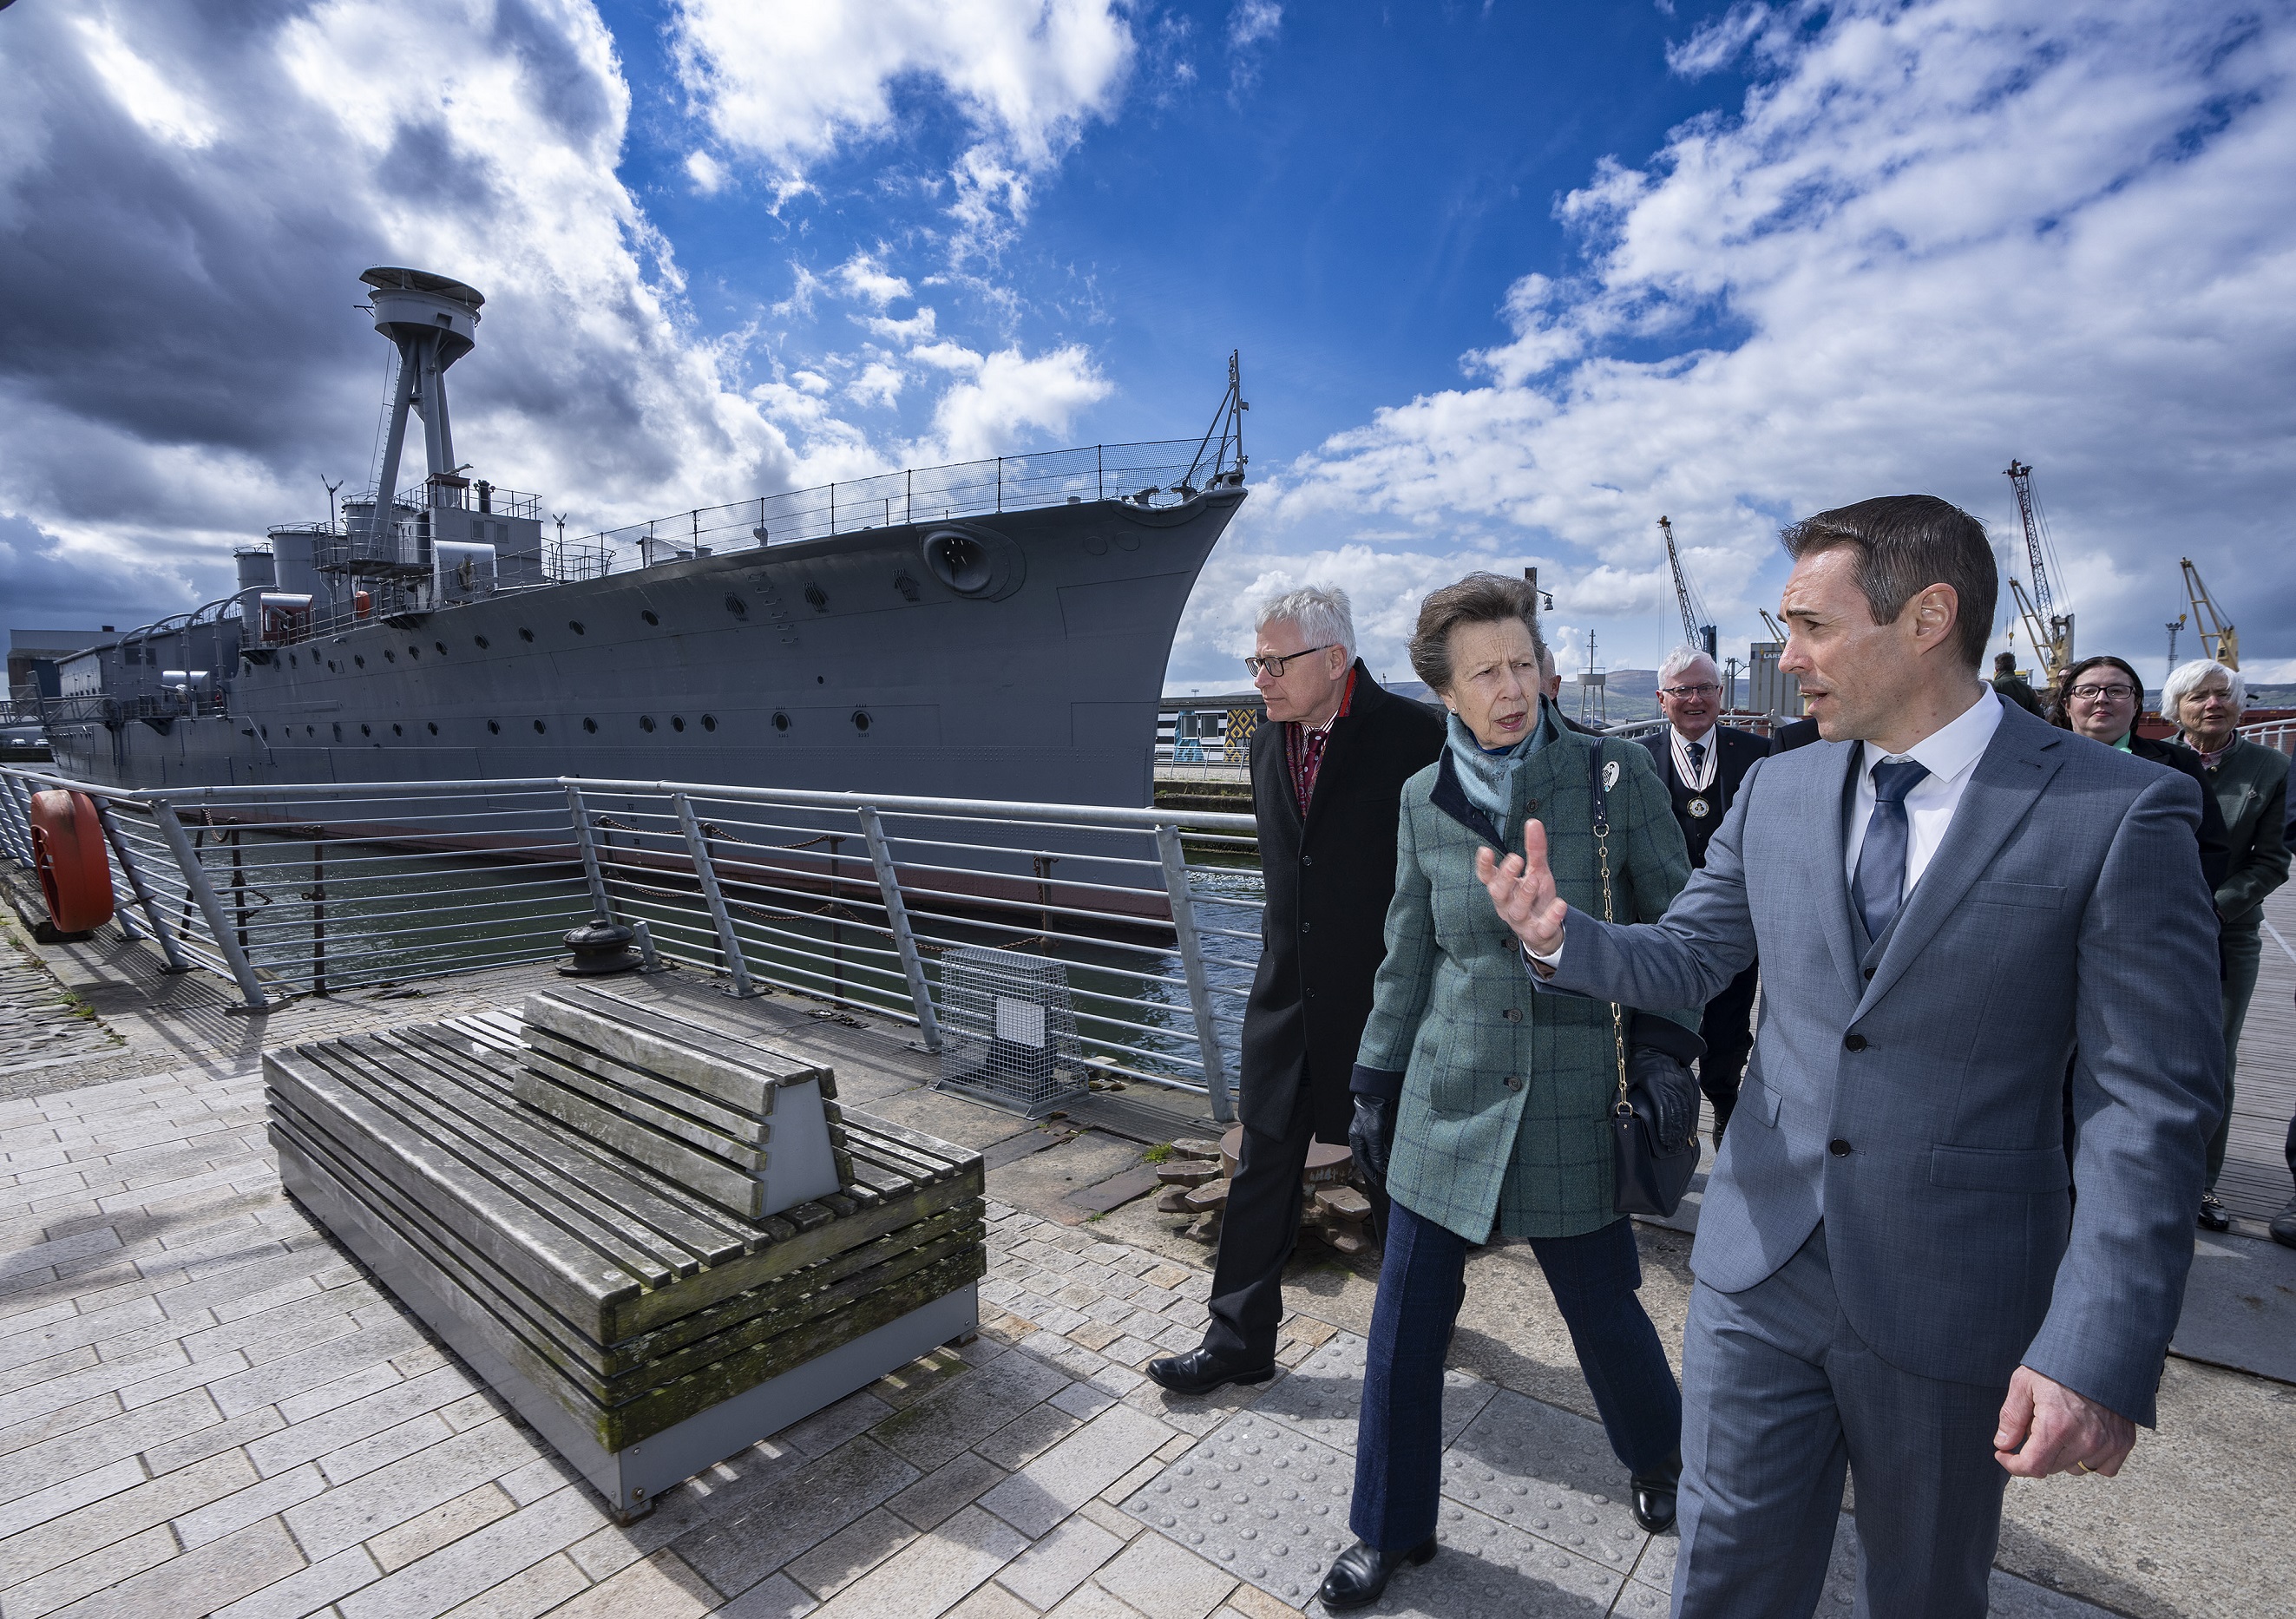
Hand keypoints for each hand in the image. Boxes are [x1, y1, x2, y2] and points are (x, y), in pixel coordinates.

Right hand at [1348, 1096, 1394, 1188]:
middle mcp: (1359, 1139)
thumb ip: (1376, 1153)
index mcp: (1355, 1141)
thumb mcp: (1374, 1137)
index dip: (1368, 1171)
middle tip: (1381, 1176)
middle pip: (1366, 1157)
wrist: (1376, 1100)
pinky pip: (1378, 1145)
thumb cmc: (1371, 1116)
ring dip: (1380, 1160)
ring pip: (1373, 1151)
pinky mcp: (1375, 1130)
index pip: (1361, 1160)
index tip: (1376, 1179)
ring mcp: (1367, 1134)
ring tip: (1387, 1168)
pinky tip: (1389, 1156)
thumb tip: (1378, 1167)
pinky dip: (1383, 1152)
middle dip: (1374, 1167)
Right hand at [1476, 819, 1568, 956]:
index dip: (1484, 866)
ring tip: (1535, 878)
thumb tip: (1533, 821)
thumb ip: (1534, 849)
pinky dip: (1551, 917)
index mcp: (1504, 889)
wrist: (1545, 931)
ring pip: (1517, 910)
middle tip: (1516, 858)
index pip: (1488, 877)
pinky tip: (1561, 904)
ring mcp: (1521, 920)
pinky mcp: (1537, 933)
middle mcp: (1507, 905)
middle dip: (1505, 876)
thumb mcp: (1537, 870)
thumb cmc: (1536, 898)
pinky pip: (1541, 928)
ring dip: (1525, 894)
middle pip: (1498, 892)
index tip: (1485, 850)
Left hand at [1993, 1366, 2136, 1478]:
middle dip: (2037, 1451)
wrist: (2101, 1352)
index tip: (2005, 1455)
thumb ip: (2011, 1417)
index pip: (2033, 1467)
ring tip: (2062, 1425)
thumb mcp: (2024, 1383)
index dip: (2014, 1465)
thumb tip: (2003, 1444)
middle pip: (2052, 1468)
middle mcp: (2085, 1440)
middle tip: (2037, 1423)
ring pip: (2075, 1469)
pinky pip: (2103, 1468)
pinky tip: (2082, 1436)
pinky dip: (2091, 1458)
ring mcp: (2108, 1443)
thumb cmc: (2059, 1366)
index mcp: (2057, 1426)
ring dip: (2063, 1455)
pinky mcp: (2124, 1442)